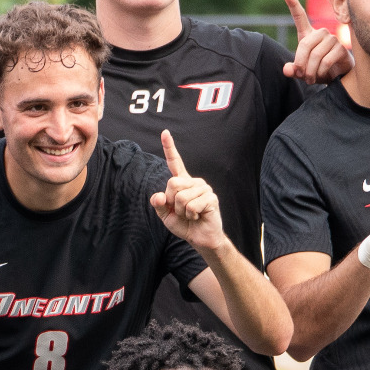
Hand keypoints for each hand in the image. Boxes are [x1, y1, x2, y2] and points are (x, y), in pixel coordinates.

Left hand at [149, 131, 227, 250]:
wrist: (200, 238)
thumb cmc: (184, 225)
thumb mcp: (165, 215)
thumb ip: (159, 204)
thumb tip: (159, 195)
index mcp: (182, 182)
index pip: (175, 162)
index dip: (169, 147)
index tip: (165, 132)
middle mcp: (194, 182)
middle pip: (172, 183)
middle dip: (172, 202)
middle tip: (181, 211)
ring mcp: (204, 188)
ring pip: (181, 197)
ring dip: (182, 212)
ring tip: (191, 215)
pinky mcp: (211, 198)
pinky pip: (191, 206)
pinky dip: (190, 216)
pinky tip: (198, 216)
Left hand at [282, 0, 351, 84]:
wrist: (338, 76)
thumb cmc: (318, 70)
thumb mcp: (302, 71)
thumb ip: (293, 70)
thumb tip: (287, 70)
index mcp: (308, 35)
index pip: (300, 18)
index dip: (293, 5)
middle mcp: (321, 33)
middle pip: (304, 45)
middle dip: (300, 64)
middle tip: (301, 76)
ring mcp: (332, 39)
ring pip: (315, 55)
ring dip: (310, 71)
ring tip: (310, 79)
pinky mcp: (341, 48)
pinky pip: (326, 61)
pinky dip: (320, 72)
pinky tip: (322, 75)